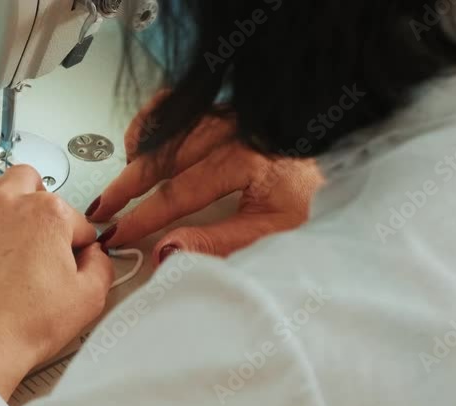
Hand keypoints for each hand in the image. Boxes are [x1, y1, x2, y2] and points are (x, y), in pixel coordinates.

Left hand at [0, 164, 113, 398]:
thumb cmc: (28, 324)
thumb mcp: (89, 299)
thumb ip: (101, 266)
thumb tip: (95, 255)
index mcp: (47, 214)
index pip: (74, 218)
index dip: (77, 241)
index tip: (72, 260)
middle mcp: (6, 203)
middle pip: (26, 179)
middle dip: (36, 197)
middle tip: (36, 229)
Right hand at [88, 98, 324, 262]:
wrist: (351, 171)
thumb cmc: (318, 201)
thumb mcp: (272, 235)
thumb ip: (218, 244)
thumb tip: (168, 250)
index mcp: (247, 161)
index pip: (177, 194)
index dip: (142, 217)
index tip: (120, 234)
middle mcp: (236, 131)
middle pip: (163, 157)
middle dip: (127, 187)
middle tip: (104, 211)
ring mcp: (233, 116)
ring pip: (168, 128)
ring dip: (139, 155)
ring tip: (120, 182)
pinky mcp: (233, 110)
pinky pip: (183, 105)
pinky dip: (157, 121)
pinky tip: (144, 142)